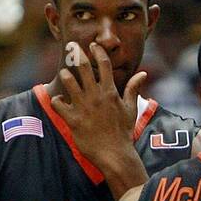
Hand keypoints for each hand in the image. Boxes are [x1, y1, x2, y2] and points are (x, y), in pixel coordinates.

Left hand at [51, 41, 146, 169]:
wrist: (114, 154)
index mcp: (110, 92)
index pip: (104, 64)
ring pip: (68, 81)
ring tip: (66, 75)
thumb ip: (133, 89)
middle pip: (83, 66)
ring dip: (65, 75)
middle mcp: (96, 96)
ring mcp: (83, 107)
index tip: (92, 45)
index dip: (98, 51)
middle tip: (71, 47)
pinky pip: (58, 104)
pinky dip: (57, 101)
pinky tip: (61, 103)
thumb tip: (143, 74)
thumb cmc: (123, 132)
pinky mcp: (72, 120)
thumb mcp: (130, 109)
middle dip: (76, 53)